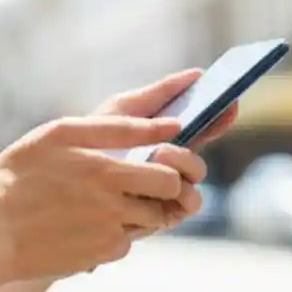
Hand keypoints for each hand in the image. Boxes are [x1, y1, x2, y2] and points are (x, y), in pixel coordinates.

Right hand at [0, 115, 185, 282]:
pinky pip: (127, 239)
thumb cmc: (21, 174)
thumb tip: (172, 126)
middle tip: (144, 178)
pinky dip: (115, 230)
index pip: (169, 165)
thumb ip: (118, 128)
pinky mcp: (103, 254)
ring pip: (153, 217)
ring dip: (142, 207)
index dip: (178, 158)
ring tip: (106, 198)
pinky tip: (86, 221)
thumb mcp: (59, 135)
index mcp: (104, 169)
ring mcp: (109, 232)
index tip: (170, 150)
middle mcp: (112, 203)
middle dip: (167, 183)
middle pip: (171, 192)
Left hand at [93, 69, 239, 233]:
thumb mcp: (121, 111)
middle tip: (182, 124)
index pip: (202, 127)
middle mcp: (171, 168)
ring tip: (160, 153)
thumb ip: (157, 94)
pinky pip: (190, 203)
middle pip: (205, 146)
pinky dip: (181, 192)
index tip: (229, 102)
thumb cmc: (90, 144)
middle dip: (203, 136)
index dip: (219, 115)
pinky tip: (157, 181)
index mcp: (166, 141)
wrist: (62, 184)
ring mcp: (169, 193)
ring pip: (198, 176)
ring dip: (185, 162)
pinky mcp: (164, 216)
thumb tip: (197, 75)